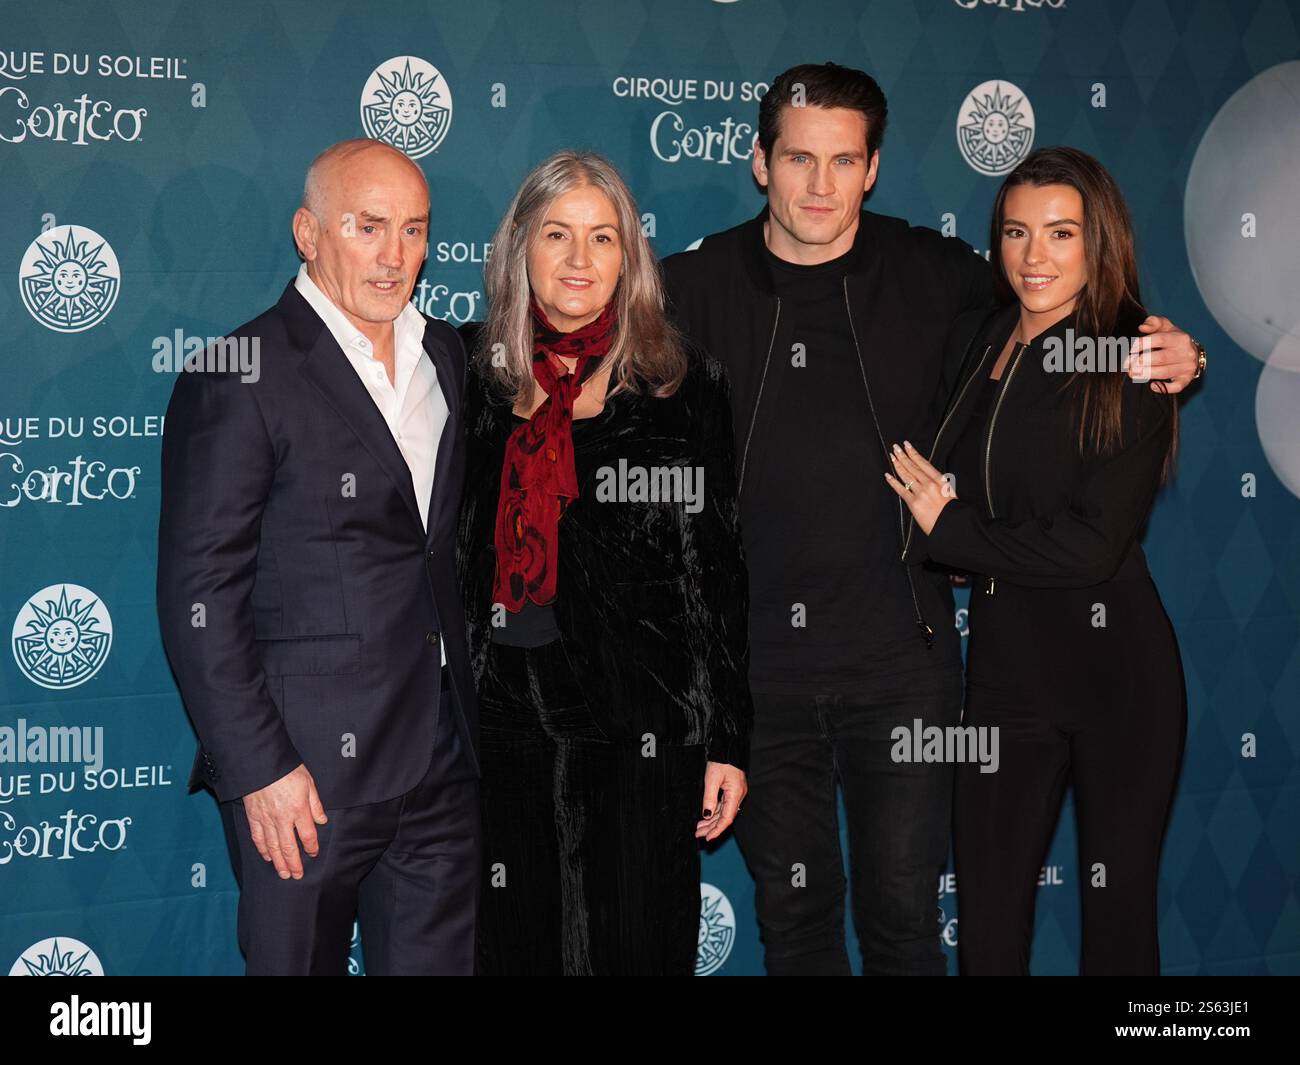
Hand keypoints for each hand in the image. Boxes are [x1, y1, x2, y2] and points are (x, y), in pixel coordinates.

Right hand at [240, 763, 327, 879]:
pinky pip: (258, 838)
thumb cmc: (287, 771)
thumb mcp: (308, 783)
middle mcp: (282, 818)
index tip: (314, 853)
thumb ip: (315, 804)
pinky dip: (263, 850)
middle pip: (289, 847)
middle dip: (294, 863)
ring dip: (279, 862)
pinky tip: (267, 857)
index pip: (307, 834)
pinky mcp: (253, 817)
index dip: (311, 847)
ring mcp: (266, 819)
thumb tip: (322, 821)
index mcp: (298, 809)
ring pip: (273, 846)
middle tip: (297, 875)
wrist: (261, 763)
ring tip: (284, 874)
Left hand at [696, 761, 746, 841]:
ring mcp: (735, 793)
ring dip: (711, 821)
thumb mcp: (712, 779)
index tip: (708, 838)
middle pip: (724, 817)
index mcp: (735, 794)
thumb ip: (709, 798)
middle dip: (711, 827)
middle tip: (698, 834)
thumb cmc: (722, 760)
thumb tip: (706, 814)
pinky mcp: (731, 790)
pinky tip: (706, 817)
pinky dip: (713, 812)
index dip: (717, 830)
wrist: (728, 748)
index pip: (727, 818)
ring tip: (699, 828)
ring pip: (723, 812)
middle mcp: (737, 796)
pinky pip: (722, 805)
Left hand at [884, 441, 955, 535]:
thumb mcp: (950, 492)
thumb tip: (928, 478)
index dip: (914, 453)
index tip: (907, 445)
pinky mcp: (914, 503)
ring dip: (898, 465)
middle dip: (903, 456)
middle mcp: (929, 484)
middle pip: (913, 467)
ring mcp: (921, 493)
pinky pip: (901, 490)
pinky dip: (893, 482)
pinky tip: (888, 475)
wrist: (951, 525)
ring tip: (892, 456)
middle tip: (895, 447)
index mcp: (940, 480)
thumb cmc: (952, 511)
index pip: (924, 463)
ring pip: (906, 475)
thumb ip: (938, 484)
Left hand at [1129, 316, 1199, 393]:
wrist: (1192, 353)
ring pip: (1165, 372)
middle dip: (1141, 362)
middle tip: (1128, 365)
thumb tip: (1142, 327)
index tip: (1130, 349)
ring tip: (1132, 373)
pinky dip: (1164, 388)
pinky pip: (1176, 387)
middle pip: (1161, 358)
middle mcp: (1186, 352)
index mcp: (1180, 338)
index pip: (1159, 339)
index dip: (1143, 344)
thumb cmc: (1173, 339)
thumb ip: (1154, 322)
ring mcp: (1187, 367)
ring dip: (1146, 374)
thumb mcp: (1166, 327)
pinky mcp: (1187, 379)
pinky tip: (1152, 385)